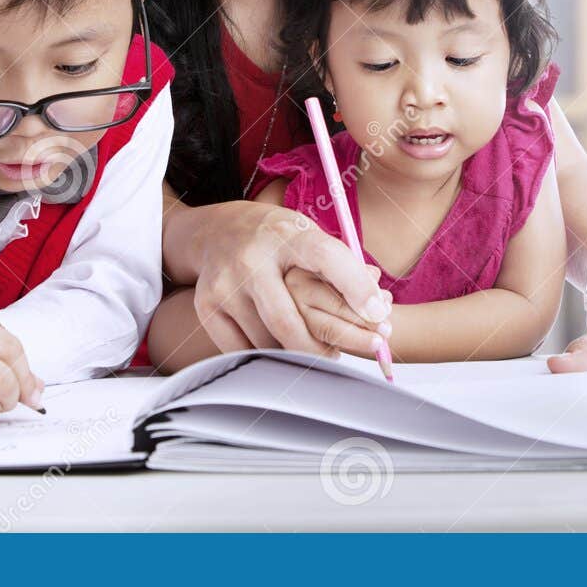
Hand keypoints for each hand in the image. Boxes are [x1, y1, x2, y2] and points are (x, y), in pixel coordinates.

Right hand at [193, 200, 390, 355]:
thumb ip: (342, 265)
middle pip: (289, 321)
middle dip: (325, 346)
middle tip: (348, 354)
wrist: (216, 231)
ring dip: (297, 354)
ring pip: (268, 342)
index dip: (355, 287)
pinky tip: (283, 349)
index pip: (325, 257)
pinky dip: (268, 355)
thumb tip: (379, 306)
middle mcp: (251, 259)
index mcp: (285, 234)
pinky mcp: (207, 307)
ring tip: (316, 349)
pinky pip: (243, 349)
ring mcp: (225, 285)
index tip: (378, 315)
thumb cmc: (275, 238)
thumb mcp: (307, 235)